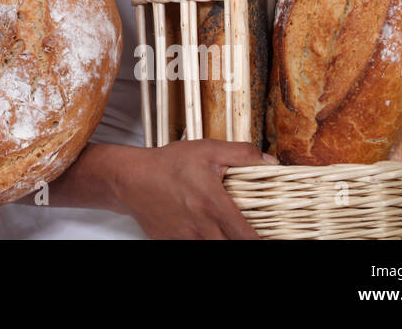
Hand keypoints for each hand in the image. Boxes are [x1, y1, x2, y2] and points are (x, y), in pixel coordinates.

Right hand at [107, 139, 270, 238]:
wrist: (130, 178)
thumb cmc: (167, 164)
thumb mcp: (207, 150)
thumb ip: (241, 154)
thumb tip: (271, 161)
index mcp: (214, 206)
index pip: (247, 238)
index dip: (262, 242)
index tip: (271, 238)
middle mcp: (201, 228)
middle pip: (232, 248)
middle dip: (241, 242)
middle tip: (245, 233)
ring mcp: (185, 239)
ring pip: (212, 250)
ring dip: (222, 241)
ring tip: (224, 231)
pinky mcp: (172, 244)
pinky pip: (191, 249)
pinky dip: (202, 242)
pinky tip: (204, 232)